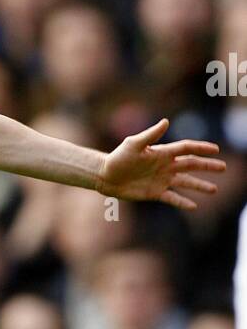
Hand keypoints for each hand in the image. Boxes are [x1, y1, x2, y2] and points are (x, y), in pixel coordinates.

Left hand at [98, 118, 225, 210]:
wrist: (105, 176)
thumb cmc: (118, 158)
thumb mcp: (133, 144)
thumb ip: (150, 135)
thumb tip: (166, 121)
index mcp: (162, 153)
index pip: (186, 149)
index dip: (201, 148)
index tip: (216, 149)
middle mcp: (165, 166)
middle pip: (191, 165)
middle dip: (207, 166)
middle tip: (223, 167)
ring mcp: (161, 180)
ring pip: (185, 183)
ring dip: (200, 185)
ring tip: (214, 190)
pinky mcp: (155, 193)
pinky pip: (172, 198)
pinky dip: (183, 202)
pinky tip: (194, 206)